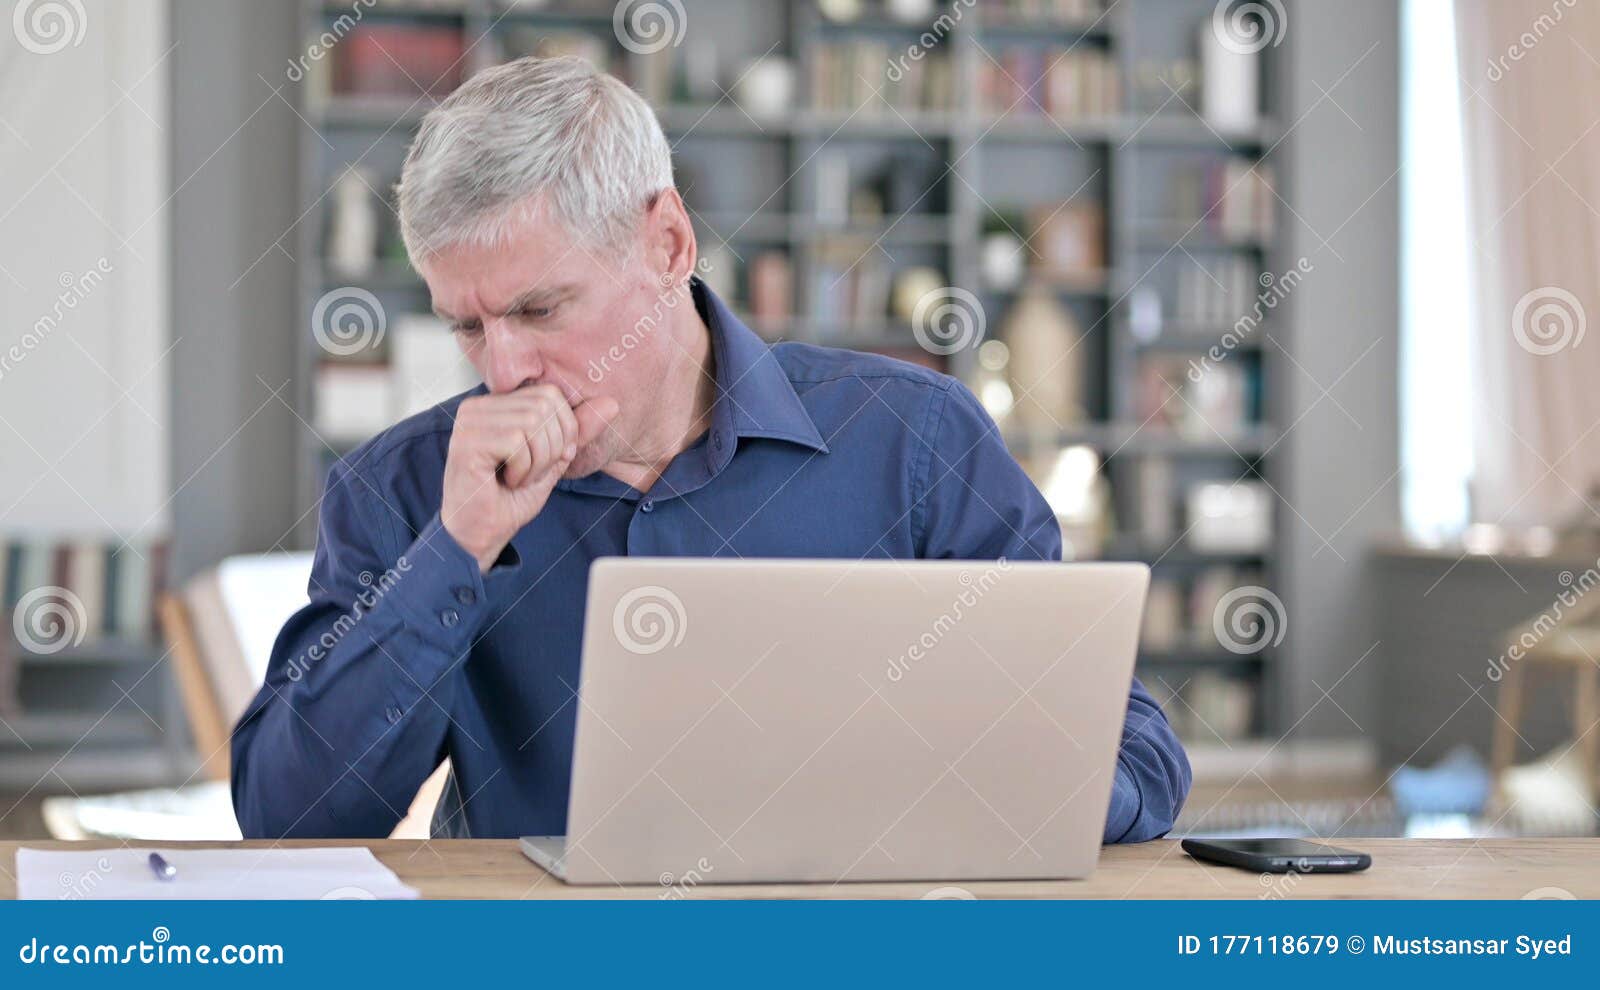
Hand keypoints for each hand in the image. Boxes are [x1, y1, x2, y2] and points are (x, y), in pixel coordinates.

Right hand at [441, 385, 619, 570]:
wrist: (482, 534)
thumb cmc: (510, 498)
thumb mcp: (553, 460)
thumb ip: (577, 431)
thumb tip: (611, 403)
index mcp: (496, 404)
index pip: (550, 394)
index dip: (564, 429)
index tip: (551, 460)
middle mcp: (477, 406)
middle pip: (544, 406)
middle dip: (552, 447)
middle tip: (532, 473)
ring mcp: (469, 422)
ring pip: (533, 423)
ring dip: (538, 462)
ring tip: (519, 479)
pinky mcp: (467, 442)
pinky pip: (517, 442)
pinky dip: (524, 470)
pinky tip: (506, 483)